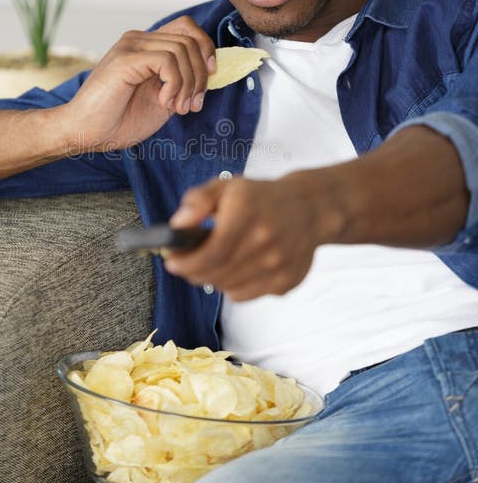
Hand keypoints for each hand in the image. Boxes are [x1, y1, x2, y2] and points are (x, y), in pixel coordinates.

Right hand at [58, 16, 216, 152]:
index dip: (206, 50)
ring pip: (182, 50)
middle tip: (192, 104)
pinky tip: (163, 102)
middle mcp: (138, 40)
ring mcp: (131, 46)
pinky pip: (167, 61)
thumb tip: (212, 71)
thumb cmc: (118, 120)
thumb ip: (183, 82)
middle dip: (201, 76)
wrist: (86, 133)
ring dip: (189, 84)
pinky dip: (175, 84)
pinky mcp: (126, 58)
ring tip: (177, 107)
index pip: (187, 29)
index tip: (209, 81)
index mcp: (146, 47)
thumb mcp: (163, 99)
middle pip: (190, 39)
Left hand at [164, 173, 339, 300]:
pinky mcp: (286, 282)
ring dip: (212, 279)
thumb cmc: (261, 197)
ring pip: (228, 288)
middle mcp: (266, 240)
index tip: (172, 261)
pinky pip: (245, 295)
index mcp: (248, 212)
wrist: (310, 209)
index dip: (187, 262)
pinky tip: (235, 269)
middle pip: (217, 273)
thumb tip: (177, 225)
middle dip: (193, 272)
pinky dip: (232, 287)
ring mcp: (279, 264)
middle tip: (184, 264)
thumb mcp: (227, 186)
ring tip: (212, 263)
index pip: (212, 252)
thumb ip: (198, 201)